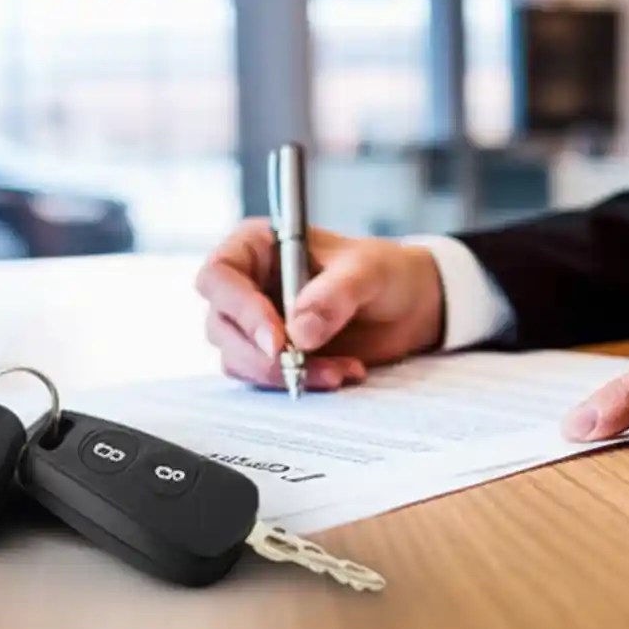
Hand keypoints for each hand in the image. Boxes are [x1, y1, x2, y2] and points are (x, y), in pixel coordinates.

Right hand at [194, 219, 444, 390]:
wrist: (409, 306)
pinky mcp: (272, 355)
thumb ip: (335, 295)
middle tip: (304, 364)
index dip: (240, 309)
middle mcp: (247, 284)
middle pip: (221, 325)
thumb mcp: (368, 272)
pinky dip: (299, 382)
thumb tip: (298, 331)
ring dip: (283, 373)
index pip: (219, 276)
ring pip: (239, 358)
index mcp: (257, 246)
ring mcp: (255, 323)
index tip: (277, 339)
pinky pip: (264, 378)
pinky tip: (340, 372)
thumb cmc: (384, 272)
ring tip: (340, 369)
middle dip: (262, 354)